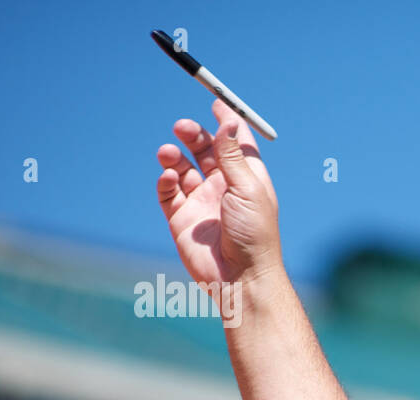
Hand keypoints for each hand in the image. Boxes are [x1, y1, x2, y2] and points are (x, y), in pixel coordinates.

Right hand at [155, 99, 282, 287]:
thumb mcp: (248, 189)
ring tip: (168, 153)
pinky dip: (165, 181)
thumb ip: (233, 156)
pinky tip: (169, 179)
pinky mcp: (182, 219)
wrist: (240, 278)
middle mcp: (224, 187)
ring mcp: (202, 202)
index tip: (215, 102)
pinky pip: (168, 192)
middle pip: (204, 150)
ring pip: (182, 168)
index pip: (236, 143)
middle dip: (192, 135)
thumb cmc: (254, 234)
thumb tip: (228, 121)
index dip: (227, 122)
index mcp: (247, 179)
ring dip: (173, 156)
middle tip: (182, 127)